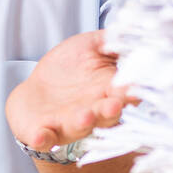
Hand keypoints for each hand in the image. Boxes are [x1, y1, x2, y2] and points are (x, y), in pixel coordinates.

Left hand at [5, 30, 140, 149]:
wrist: (38, 89)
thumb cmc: (69, 66)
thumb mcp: (90, 46)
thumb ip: (110, 41)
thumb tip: (130, 32)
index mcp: (108, 92)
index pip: (124, 94)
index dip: (130, 92)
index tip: (134, 88)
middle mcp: (92, 112)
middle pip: (106, 116)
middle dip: (110, 111)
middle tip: (114, 105)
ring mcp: (68, 125)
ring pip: (78, 127)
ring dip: (83, 124)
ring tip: (85, 117)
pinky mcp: (43, 132)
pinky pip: (44, 139)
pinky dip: (42, 139)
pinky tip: (40, 136)